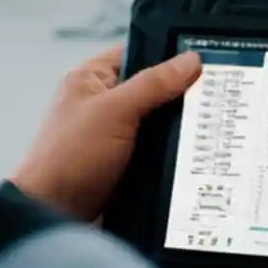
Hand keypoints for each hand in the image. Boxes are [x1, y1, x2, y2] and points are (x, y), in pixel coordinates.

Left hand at [12, 47, 201, 221]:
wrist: (55, 215)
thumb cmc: (66, 160)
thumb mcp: (115, 111)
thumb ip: (154, 83)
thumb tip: (189, 62)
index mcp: (92, 79)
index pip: (139, 52)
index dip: (169, 53)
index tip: (203, 59)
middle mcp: (104, 104)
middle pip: (156, 88)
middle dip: (181, 95)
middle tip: (212, 96)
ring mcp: (116, 134)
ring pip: (161, 120)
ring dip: (179, 127)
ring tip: (207, 126)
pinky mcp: (127, 161)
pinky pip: (159, 148)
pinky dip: (174, 151)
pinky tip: (193, 153)